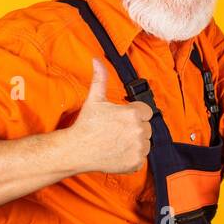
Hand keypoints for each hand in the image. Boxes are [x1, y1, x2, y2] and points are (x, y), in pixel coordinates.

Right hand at [64, 57, 153, 173]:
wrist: (77, 150)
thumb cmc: (86, 124)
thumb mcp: (94, 99)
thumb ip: (100, 78)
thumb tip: (96, 60)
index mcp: (133, 114)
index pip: (146, 111)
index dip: (134, 114)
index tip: (122, 119)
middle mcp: (139, 131)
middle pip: (146, 127)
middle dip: (135, 128)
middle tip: (116, 131)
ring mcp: (138, 148)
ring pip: (145, 143)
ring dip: (135, 142)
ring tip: (117, 141)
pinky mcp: (135, 163)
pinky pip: (141, 158)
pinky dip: (132, 156)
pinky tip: (118, 152)